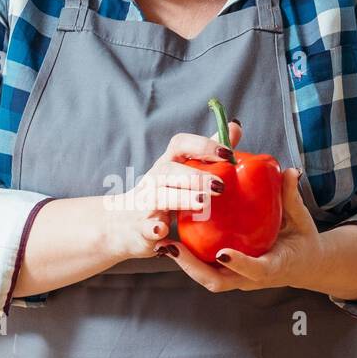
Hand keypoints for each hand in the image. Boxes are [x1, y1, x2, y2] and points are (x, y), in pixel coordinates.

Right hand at [104, 124, 240, 259]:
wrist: (121, 224)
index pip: (181, 145)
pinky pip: (146, 228)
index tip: (229, 154)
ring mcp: (146, 203)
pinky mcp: (140, 229)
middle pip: (170, 170)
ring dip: (181, 198)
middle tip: (221, 185)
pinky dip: (153, 229)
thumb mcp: (183, 171)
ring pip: (160, 196)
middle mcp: (155, 180)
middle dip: (196, 176)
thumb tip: (235, 127)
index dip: (203, 146)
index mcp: (169, 165)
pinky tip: (162, 231)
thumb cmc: (162, 194)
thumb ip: (208, 153)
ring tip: (202, 202)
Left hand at [166, 168, 323, 292]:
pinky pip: (207, 270)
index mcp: (275, 267)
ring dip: (185, 264)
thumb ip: (292, 198)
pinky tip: (173, 242)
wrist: (305, 265)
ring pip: (208, 278)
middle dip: (193, 267)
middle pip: (219, 281)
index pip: (256, 270)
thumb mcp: (301, 220)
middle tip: (172, 247)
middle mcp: (253, 278)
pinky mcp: (231, 274)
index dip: (239, 263)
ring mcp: (240, 278)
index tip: (222, 252)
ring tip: (165, 244)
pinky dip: (190, 260)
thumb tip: (291, 172)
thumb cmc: (303, 242)